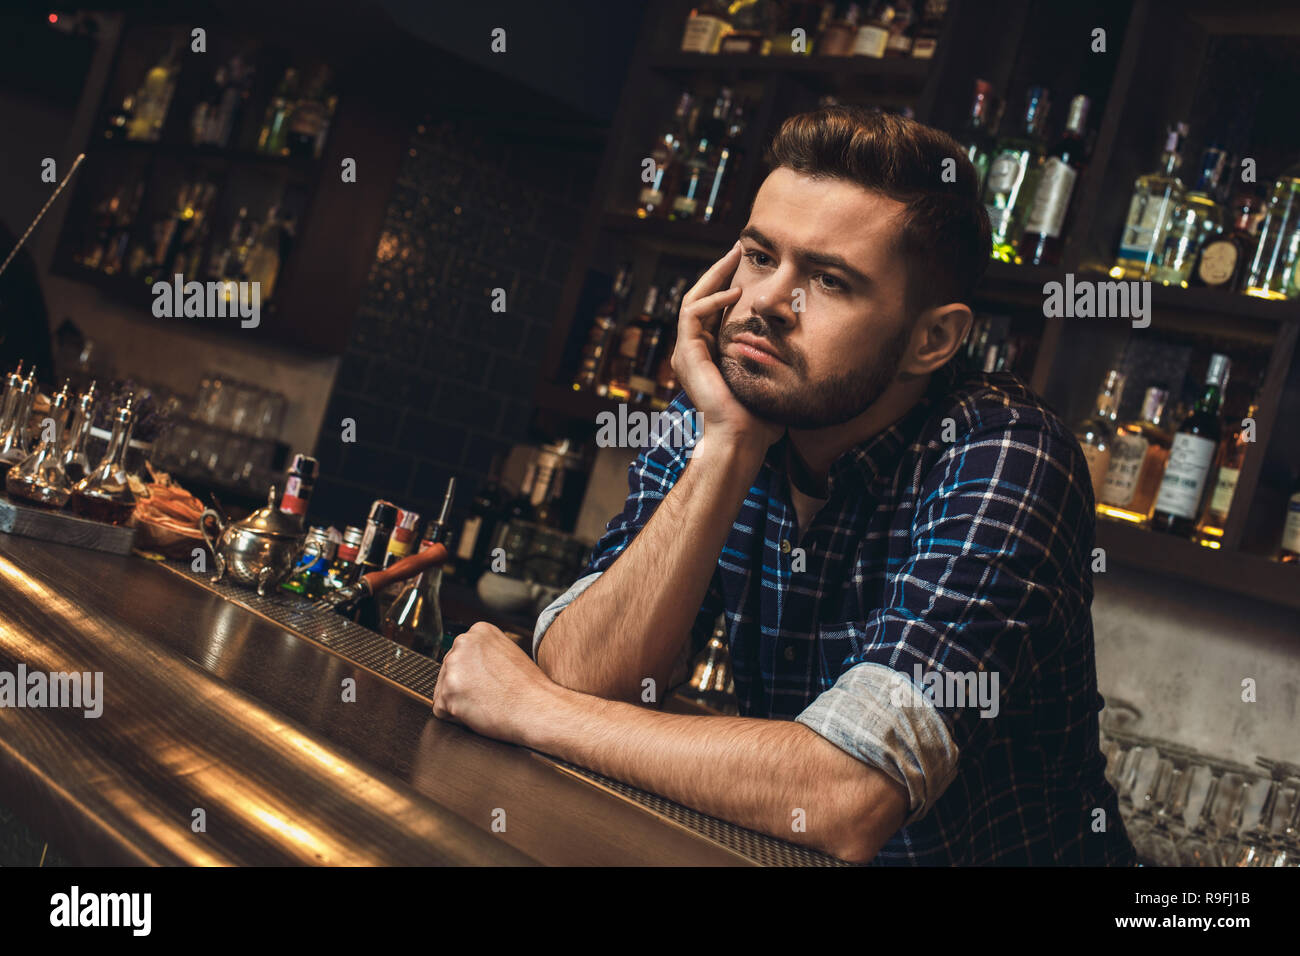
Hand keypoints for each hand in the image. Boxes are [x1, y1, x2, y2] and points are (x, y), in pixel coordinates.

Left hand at [432, 621, 556, 745]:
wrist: (537, 708)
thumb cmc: (528, 687)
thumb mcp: (509, 652)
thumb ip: (485, 651)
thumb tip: (470, 663)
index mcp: (478, 631)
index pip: (462, 655)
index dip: (476, 674)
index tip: (492, 680)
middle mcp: (462, 643)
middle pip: (450, 671)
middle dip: (465, 686)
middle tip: (490, 693)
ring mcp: (453, 667)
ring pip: (444, 690)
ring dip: (460, 701)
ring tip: (486, 702)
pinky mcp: (447, 692)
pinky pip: (441, 709)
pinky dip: (455, 716)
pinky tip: (478, 711)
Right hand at [671, 241, 782, 453]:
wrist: (742, 438)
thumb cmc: (759, 419)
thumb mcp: (770, 378)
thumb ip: (777, 361)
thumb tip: (806, 350)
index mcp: (709, 355)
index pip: (714, 310)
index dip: (729, 285)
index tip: (748, 266)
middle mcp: (694, 351)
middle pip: (701, 299)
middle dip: (719, 272)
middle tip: (737, 249)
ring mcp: (686, 353)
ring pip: (693, 300)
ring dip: (713, 277)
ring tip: (732, 258)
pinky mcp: (686, 354)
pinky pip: (693, 315)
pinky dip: (711, 300)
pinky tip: (733, 293)